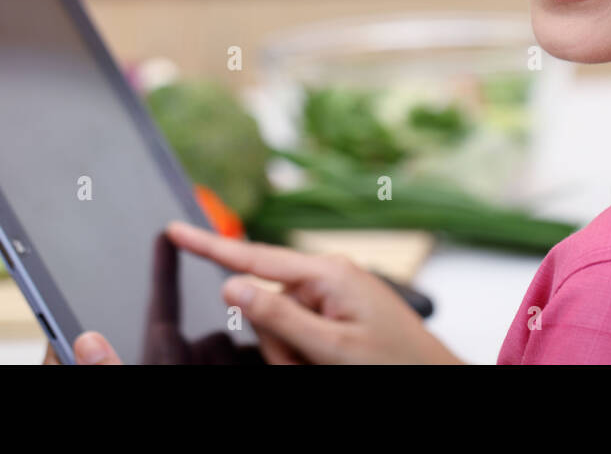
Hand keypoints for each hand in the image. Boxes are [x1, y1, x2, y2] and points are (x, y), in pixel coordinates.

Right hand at [43, 221, 462, 363]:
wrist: (438, 381)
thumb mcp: (332, 349)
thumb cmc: (397, 364)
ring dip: (295, 359)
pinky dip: (306, 361)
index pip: (254, 258)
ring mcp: (334, 300)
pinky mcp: (338, 319)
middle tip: (314, 365)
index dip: (208, 246)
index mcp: (328, 273)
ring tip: (332, 369)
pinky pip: (299, 340)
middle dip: (279, 346)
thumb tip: (231, 286)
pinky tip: (333, 367)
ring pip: (280, 332)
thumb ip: (279, 318)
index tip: (172, 230)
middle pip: (266, 308)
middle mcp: (328, 278)